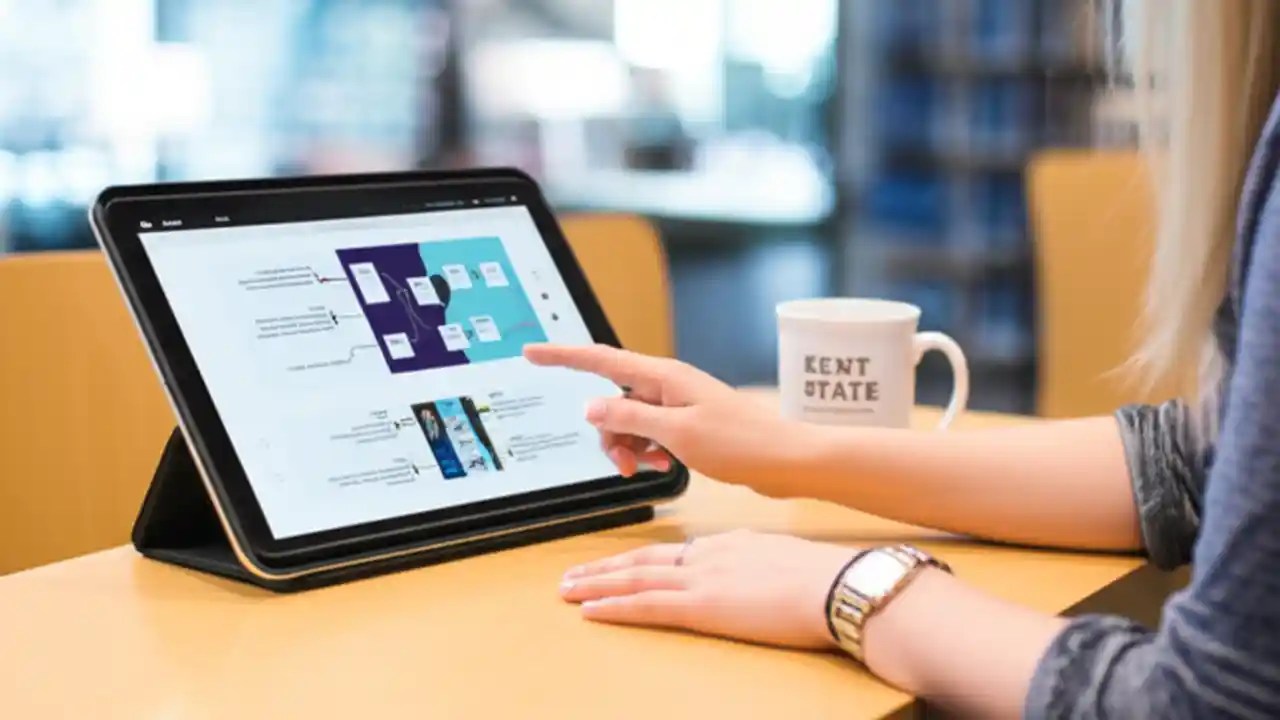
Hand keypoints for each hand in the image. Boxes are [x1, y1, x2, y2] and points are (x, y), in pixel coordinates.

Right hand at [523, 343, 813, 495]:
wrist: (784, 461)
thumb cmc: (740, 443)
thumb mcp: (676, 433)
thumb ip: (630, 419)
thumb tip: (591, 407)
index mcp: (664, 377)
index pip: (602, 360)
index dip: (563, 356)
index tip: (531, 352)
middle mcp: (668, 385)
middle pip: (612, 401)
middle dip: (608, 434)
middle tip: (625, 466)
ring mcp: (677, 405)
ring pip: (629, 422)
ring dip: (628, 448)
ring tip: (649, 469)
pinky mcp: (686, 425)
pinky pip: (649, 434)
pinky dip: (647, 451)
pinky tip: (662, 467)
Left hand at [558, 529, 855, 648]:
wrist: (832, 582)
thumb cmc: (821, 575)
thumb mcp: (782, 557)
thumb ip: (758, 563)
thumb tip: (753, 572)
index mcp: (726, 544)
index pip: (671, 552)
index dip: (638, 558)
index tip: (617, 563)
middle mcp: (706, 556)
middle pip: (642, 560)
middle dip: (604, 568)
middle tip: (572, 574)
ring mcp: (701, 579)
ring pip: (635, 580)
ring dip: (597, 584)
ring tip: (567, 589)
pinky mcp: (701, 606)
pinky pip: (647, 607)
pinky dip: (615, 607)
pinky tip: (591, 611)